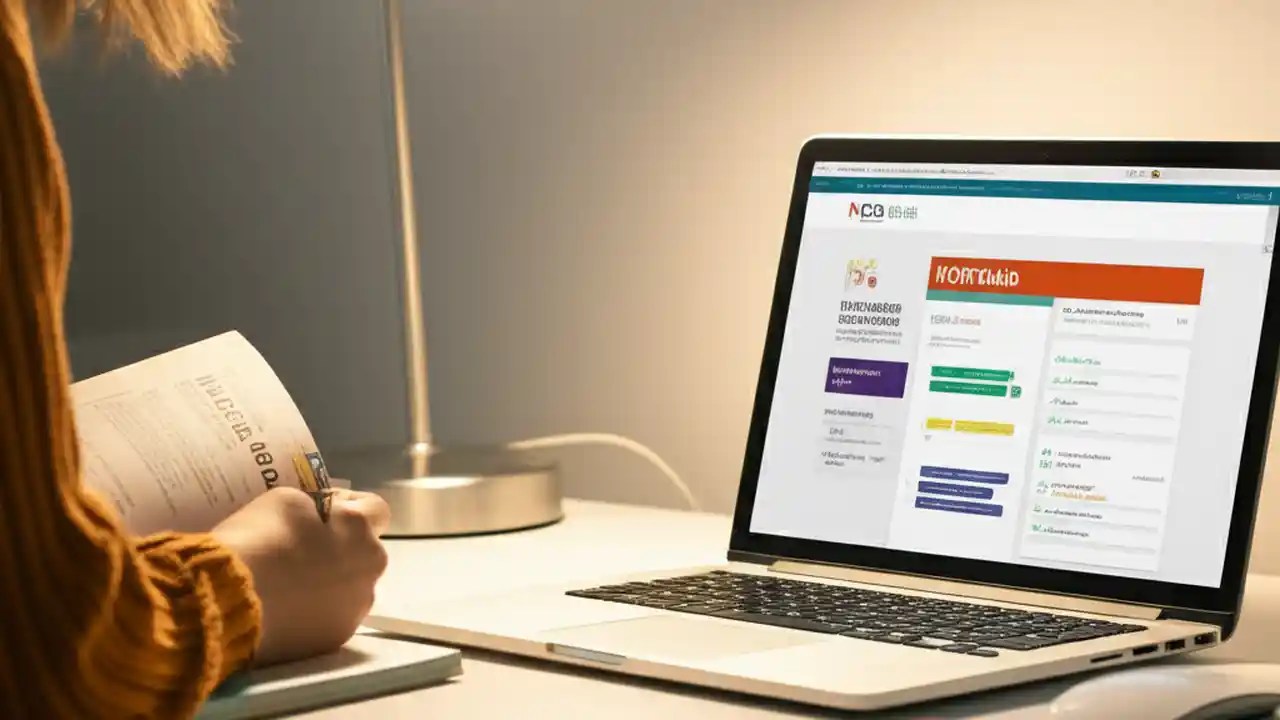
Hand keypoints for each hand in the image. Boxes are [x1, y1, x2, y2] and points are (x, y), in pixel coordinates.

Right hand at [212, 486, 390, 665]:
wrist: (225, 604)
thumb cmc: (258, 543)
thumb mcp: (286, 500)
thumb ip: (315, 508)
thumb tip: (322, 520)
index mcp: (362, 534)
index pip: (375, 509)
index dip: (347, 504)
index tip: (319, 509)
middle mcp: (369, 574)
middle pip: (362, 552)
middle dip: (338, 546)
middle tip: (298, 546)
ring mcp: (354, 612)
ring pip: (348, 587)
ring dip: (327, 581)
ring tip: (287, 582)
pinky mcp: (332, 642)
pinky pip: (330, 616)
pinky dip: (313, 610)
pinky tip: (284, 608)